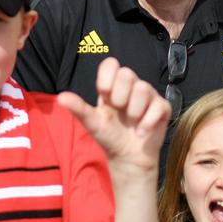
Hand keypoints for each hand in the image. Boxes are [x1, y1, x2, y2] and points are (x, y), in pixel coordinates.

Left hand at [57, 57, 169, 176]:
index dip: (107, 78)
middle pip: (127, 73)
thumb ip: (78, 108)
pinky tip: (141, 132)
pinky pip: (158, 106)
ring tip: (131, 124)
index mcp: (112, 86)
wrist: (128, 158)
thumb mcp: (92, 123)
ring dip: (134, 112)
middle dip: (120, 97)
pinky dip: (147, 123)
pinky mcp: (162, 108)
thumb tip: (60, 98)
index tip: (104, 96)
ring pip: (143, 89)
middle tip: (119, 112)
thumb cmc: (109, 136)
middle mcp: (131, 87)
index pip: (111, 64)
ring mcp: (148, 96)